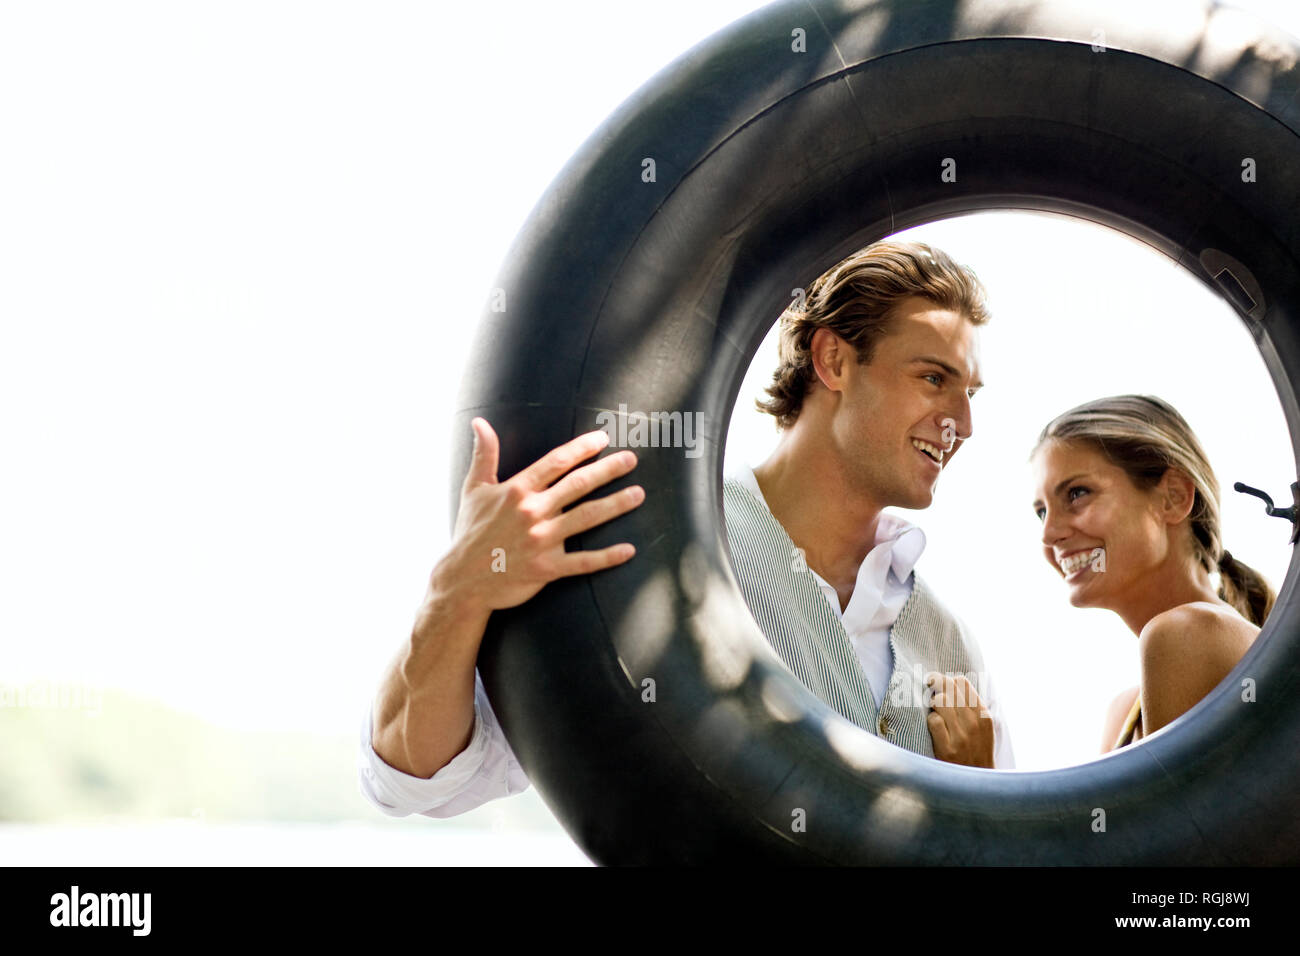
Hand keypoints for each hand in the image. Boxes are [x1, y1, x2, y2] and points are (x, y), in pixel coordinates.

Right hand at [430, 418, 643, 613]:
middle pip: (577, 485)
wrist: (462, 580)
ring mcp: (541, 541)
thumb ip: (484, 454)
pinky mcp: (547, 569)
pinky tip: (629, 550)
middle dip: (607, 470)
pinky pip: (583, 563)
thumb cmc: (470, 532)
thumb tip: (479, 422)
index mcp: (517, 491)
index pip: (556, 462)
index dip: (582, 448)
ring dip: (616, 505)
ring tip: (638, 494)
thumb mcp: (474, 489)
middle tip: (631, 459)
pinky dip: (607, 557)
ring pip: (586, 518)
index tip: (603, 438)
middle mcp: (532, 512)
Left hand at [925, 672, 994, 767]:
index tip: (939, 684)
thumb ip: (970, 707)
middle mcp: (974, 723)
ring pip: (939, 701)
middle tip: (930, 689)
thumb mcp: (982, 728)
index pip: (962, 682)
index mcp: (983, 715)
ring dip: (933, 705)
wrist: (977, 783)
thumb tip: (949, 682)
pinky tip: (934, 728)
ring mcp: (961, 736)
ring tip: (935, 712)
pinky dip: (930, 721)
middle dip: (935, 686)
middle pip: (948, 687)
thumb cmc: (976, 752)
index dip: (948, 680)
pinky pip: (933, 720)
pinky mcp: (948, 748)